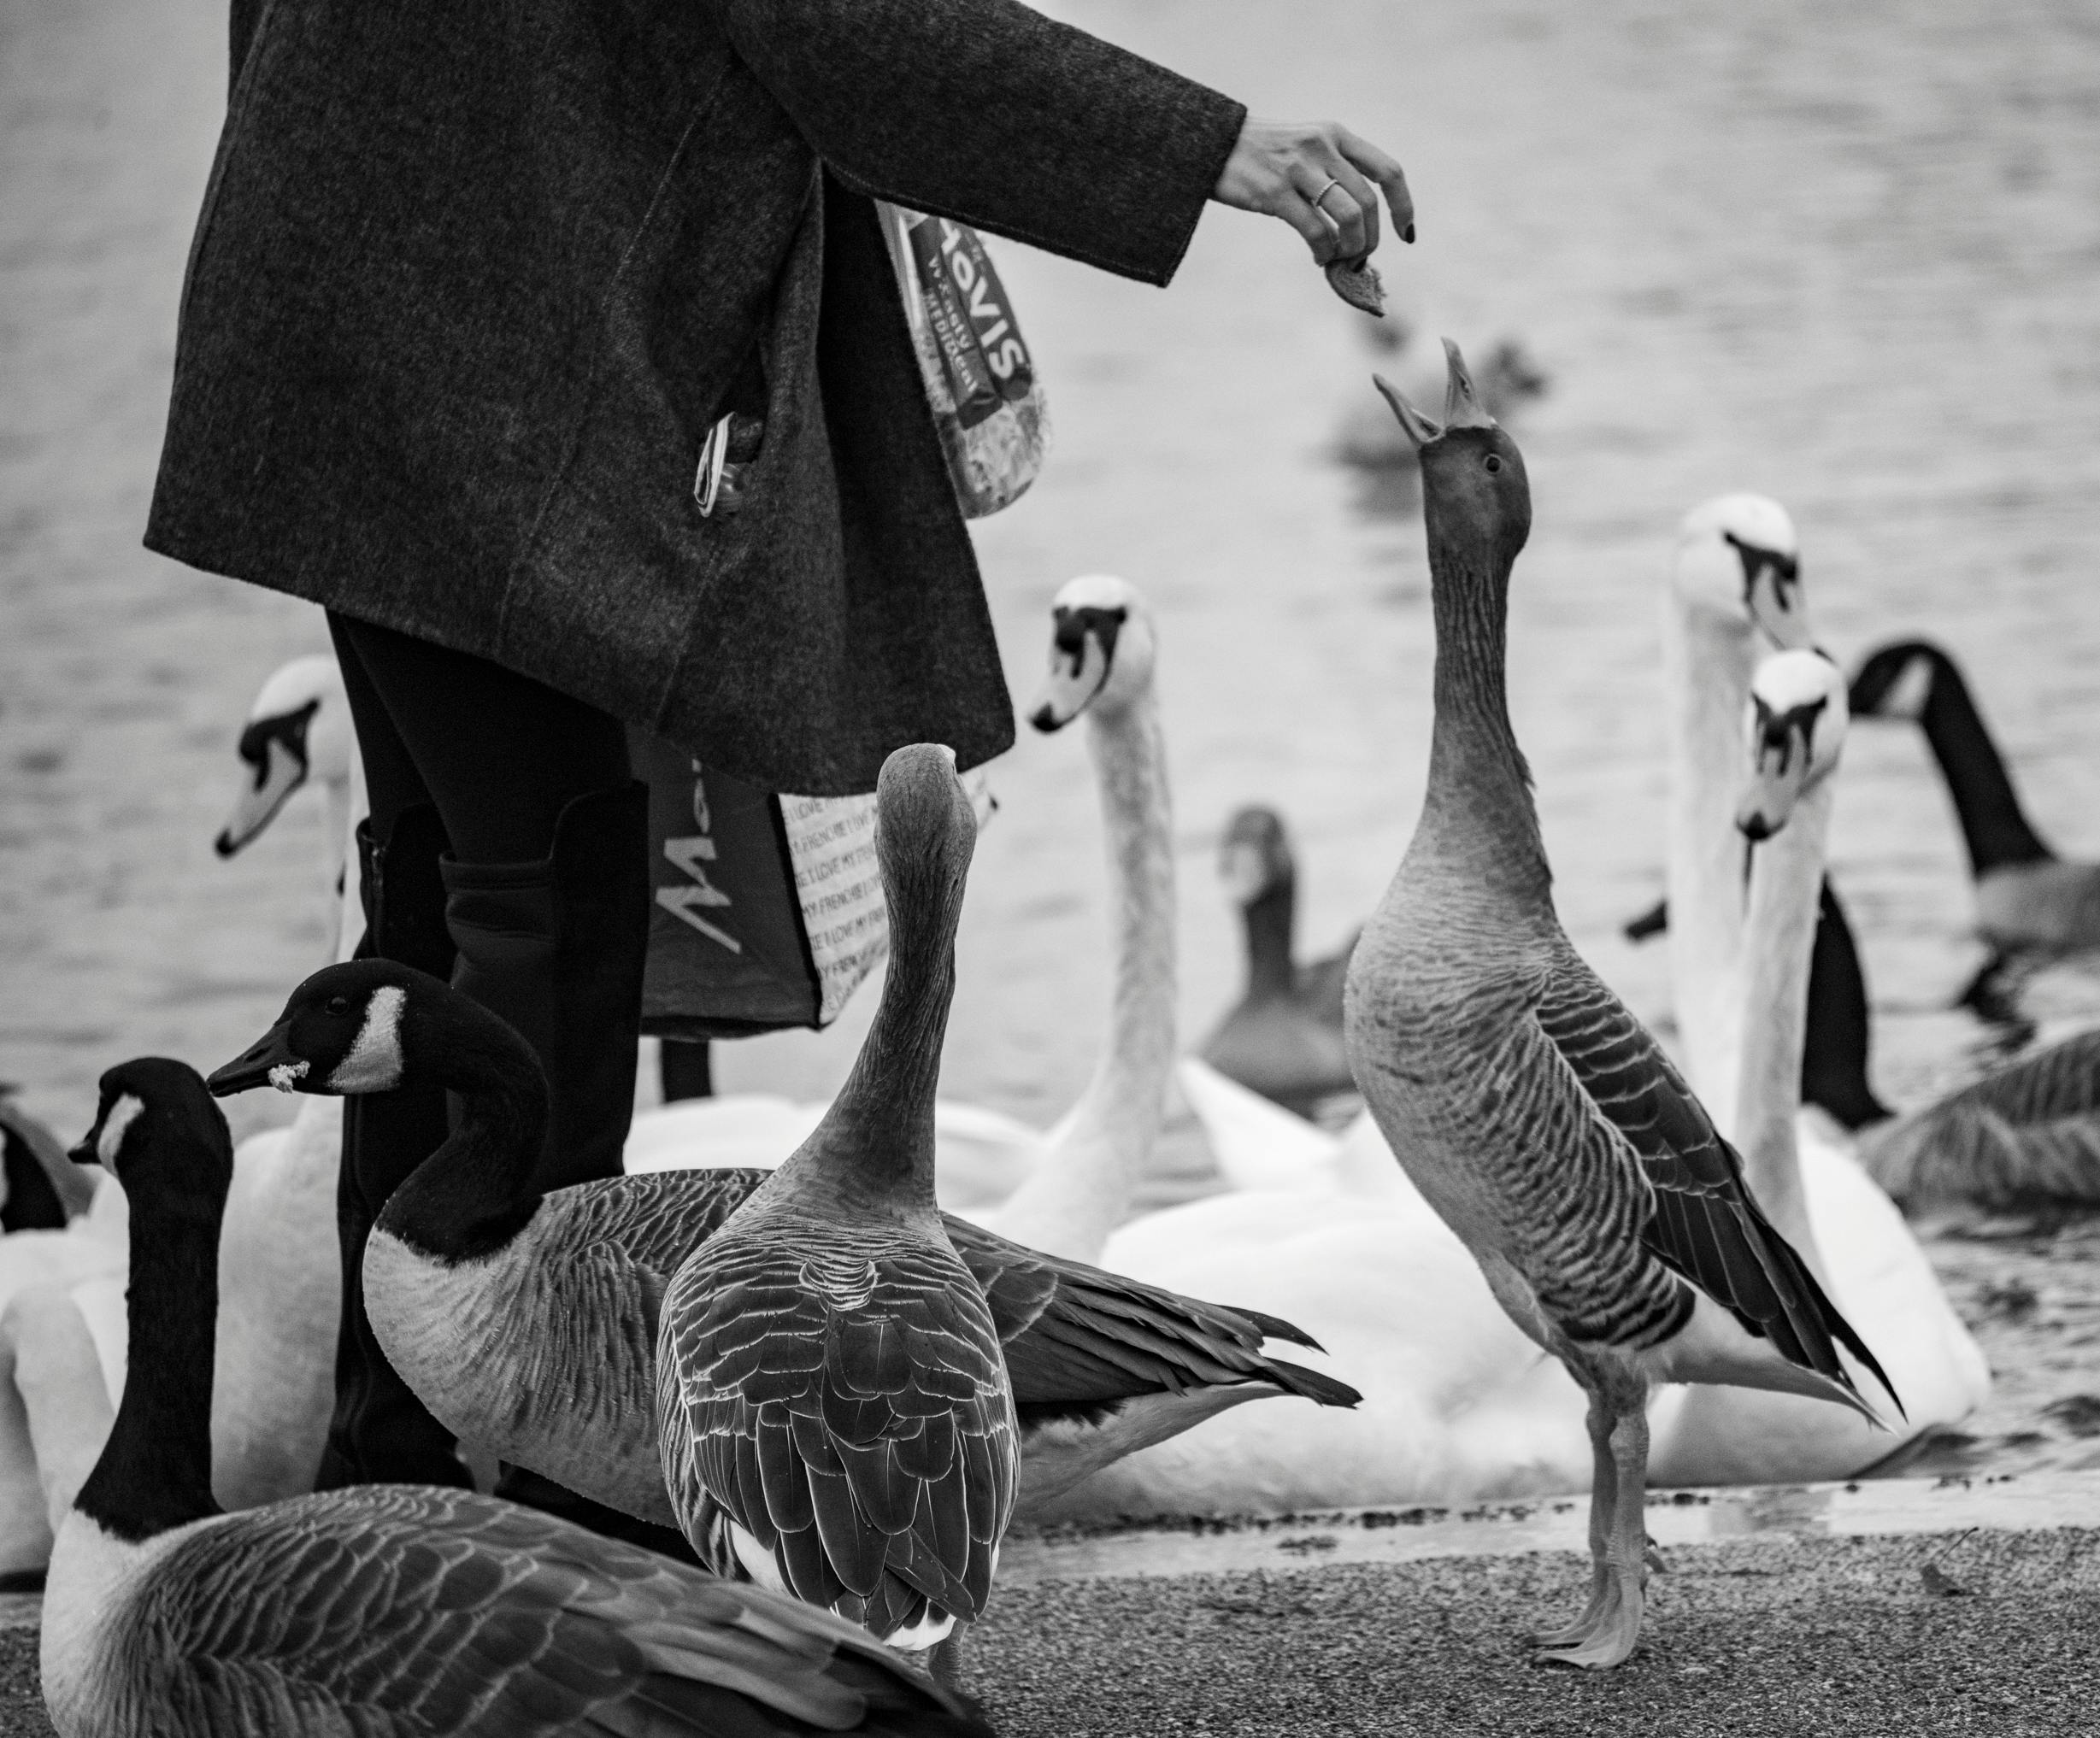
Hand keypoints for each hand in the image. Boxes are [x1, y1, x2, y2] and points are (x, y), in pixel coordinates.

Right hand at [1211, 116, 1413, 264]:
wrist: (1213, 143)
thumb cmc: (1263, 153)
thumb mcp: (1306, 145)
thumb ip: (1334, 169)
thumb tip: (1360, 220)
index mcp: (1336, 135)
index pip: (1387, 171)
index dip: (1403, 206)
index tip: (1405, 233)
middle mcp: (1323, 148)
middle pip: (1369, 203)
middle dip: (1370, 239)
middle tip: (1359, 257)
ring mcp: (1299, 169)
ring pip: (1349, 218)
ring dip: (1351, 248)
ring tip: (1340, 259)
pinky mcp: (1275, 193)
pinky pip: (1316, 231)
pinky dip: (1324, 252)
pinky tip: (1319, 258)